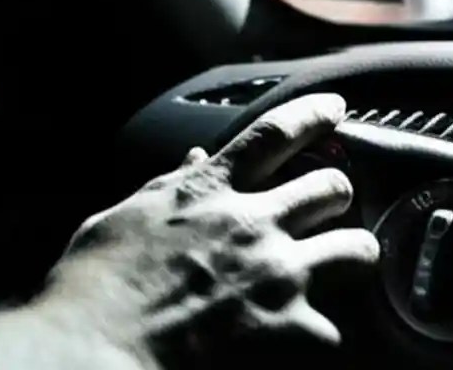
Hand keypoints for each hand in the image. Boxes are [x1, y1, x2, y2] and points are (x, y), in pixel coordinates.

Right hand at [41, 93, 378, 368]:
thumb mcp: (125, 216)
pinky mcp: (290, 329)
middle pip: (332, 187)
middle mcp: (254, 222)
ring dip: (353, 255)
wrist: (98, 343)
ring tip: (348, 266)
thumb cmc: (96, 284)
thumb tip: (190, 160)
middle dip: (338, 195)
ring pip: (356, 248)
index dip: (312, 115)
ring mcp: (278, 274)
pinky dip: (324, 335)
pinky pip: (336, 330)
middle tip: (335, 204)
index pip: (275, 133)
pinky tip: (313, 338)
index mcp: (210, 190)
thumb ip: (166, 187)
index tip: (334, 108)